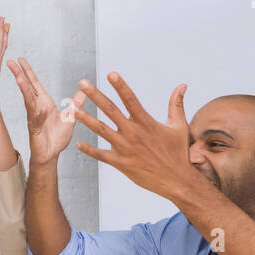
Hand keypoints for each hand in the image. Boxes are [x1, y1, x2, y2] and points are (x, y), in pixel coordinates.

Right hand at [7, 57, 81, 165]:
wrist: (52, 155)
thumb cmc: (57, 137)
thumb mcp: (70, 117)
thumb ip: (75, 104)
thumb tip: (84, 91)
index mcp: (44, 102)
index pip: (34, 84)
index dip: (28, 71)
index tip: (20, 60)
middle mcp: (37, 108)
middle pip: (27, 88)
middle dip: (19, 75)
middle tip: (10, 63)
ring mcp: (34, 118)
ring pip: (28, 102)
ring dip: (24, 90)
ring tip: (20, 79)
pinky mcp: (35, 129)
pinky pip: (37, 120)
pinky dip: (40, 114)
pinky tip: (42, 108)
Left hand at [72, 74, 199, 201]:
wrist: (176, 180)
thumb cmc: (178, 152)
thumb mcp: (179, 126)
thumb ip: (176, 104)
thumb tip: (182, 85)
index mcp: (146, 122)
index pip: (130, 99)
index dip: (120, 86)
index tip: (110, 74)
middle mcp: (133, 133)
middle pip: (110, 110)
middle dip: (95, 95)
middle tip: (82, 83)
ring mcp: (125, 148)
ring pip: (101, 130)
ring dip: (86, 119)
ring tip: (73, 108)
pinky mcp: (120, 163)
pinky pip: (100, 155)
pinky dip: (88, 150)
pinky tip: (78, 143)